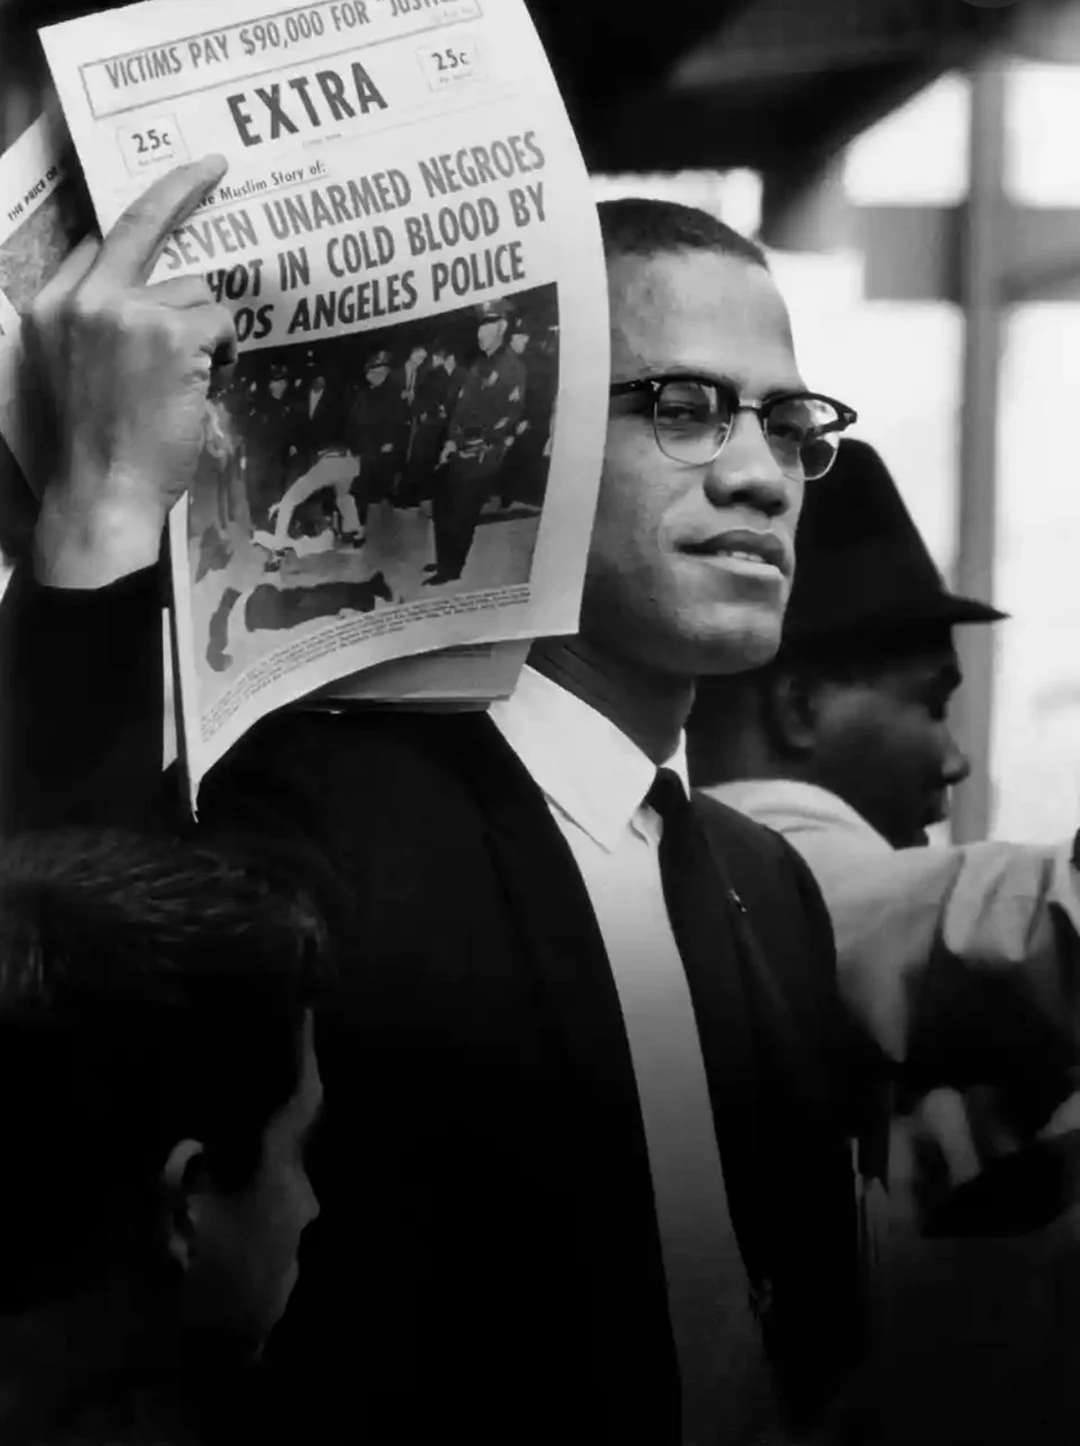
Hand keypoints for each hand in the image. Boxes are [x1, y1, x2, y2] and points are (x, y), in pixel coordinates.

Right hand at [25, 156, 235, 586]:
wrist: (101, 496)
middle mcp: (83, 297)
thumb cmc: (96, 448)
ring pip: (195, 293)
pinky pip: (220, 324)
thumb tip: (147, 295)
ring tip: (191, 382)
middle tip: (214, 166)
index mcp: (52, 305)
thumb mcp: (74, 373)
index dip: (138, 225)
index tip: (163, 199)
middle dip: (180, 188)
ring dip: (205, 334)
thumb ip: (97, 326)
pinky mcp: (169, 335)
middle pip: (141, 224)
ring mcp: (127, 312)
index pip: (99, 243)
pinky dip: (224, 355)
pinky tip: (206, 387)